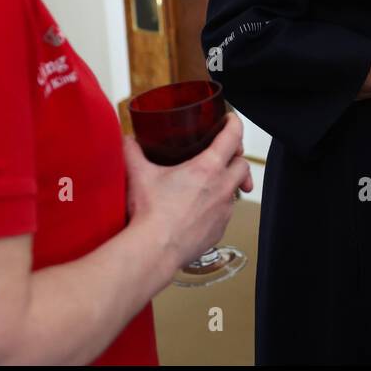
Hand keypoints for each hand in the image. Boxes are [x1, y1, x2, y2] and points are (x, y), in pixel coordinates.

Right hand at [123, 113, 251, 267]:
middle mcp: (222, 188)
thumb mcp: (139, 174)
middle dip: (237, 157)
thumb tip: (127, 140)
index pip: (232, 137)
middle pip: (243, 165)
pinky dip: (217, 208)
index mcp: (207, 168)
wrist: (154, 250)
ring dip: (228, 184)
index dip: (234, 124)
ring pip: (235, 192)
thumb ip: (132, 151)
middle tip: (227, 155)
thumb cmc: (150, 213)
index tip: (231, 121)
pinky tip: (201, 209)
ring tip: (211, 184)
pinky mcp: (219, 231)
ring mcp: (223, 211)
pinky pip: (224, 214)